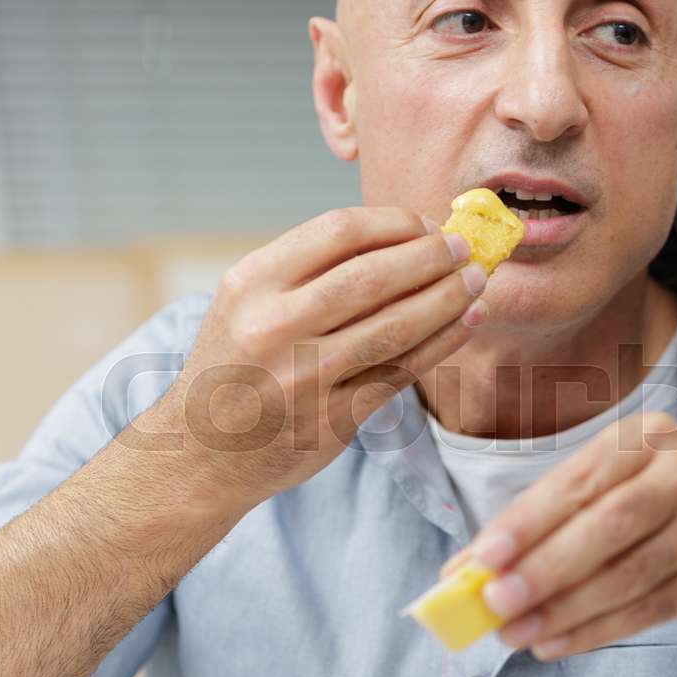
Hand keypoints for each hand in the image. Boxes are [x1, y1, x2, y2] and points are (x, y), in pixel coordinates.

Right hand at [143, 206, 487, 517]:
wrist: (201, 453)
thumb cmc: (238, 364)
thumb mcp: (248, 302)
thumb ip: (310, 269)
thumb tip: (405, 236)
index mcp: (252, 282)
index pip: (339, 231)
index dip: (395, 222)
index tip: (427, 224)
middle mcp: (273, 326)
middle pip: (374, 275)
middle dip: (432, 257)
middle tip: (464, 248)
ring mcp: (303, 377)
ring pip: (396, 324)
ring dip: (448, 298)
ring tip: (476, 282)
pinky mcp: (331, 419)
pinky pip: (401, 371)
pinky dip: (442, 341)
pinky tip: (466, 322)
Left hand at [440, 410, 676, 656]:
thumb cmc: (659, 531)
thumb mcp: (608, 512)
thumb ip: (543, 533)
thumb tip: (463, 572)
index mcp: (650, 435)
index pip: (578, 480)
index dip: (526, 521)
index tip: (480, 558)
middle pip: (606, 523)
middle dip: (543, 567)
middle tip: (494, 602)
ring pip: (627, 570)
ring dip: (563, 608)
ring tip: (516, 634)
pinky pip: (648, 605)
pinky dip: (594, 629)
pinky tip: (555, 644)